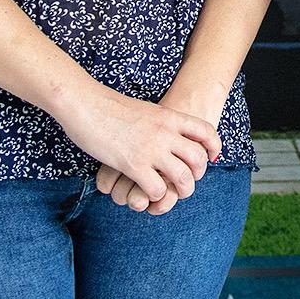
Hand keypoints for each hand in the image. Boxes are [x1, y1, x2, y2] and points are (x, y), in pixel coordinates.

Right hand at [58, 85, 220, 209]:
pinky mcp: (132, 164)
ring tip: (172, 193)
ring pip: (182, 177)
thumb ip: (160, 121)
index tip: (211, 156)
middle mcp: (165, 132)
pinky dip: (156, 195)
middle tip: (188, 181)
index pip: (205, 131)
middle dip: (198, 174)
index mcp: (169, 116)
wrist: (86, 102)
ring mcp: (150, 148)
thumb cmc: (109, 106)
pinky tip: (149, 193)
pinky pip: (156, 188)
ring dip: (181, 190)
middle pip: (198, 158)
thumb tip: (165, 131)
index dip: (213, 146)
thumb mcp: (146, 109)